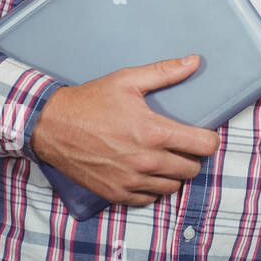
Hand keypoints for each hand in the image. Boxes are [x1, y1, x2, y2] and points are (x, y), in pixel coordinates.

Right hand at [30, 54, 221, 205]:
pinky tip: (148, 173)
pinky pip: (149, 199)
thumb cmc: (90, 101)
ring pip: (173, 187)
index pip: (203, 147)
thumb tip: (195, 61)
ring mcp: (130, 180)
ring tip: (166, 159)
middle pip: (192, 169)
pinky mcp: (115, 193)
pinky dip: (153, 188)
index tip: (204, 135)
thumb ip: (165, 72)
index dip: (209, 141)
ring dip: (174, 174)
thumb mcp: (128, 80)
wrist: (50, 126)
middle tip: (183, 146)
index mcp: (153, 132)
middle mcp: (145, 161)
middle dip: (193, 157)